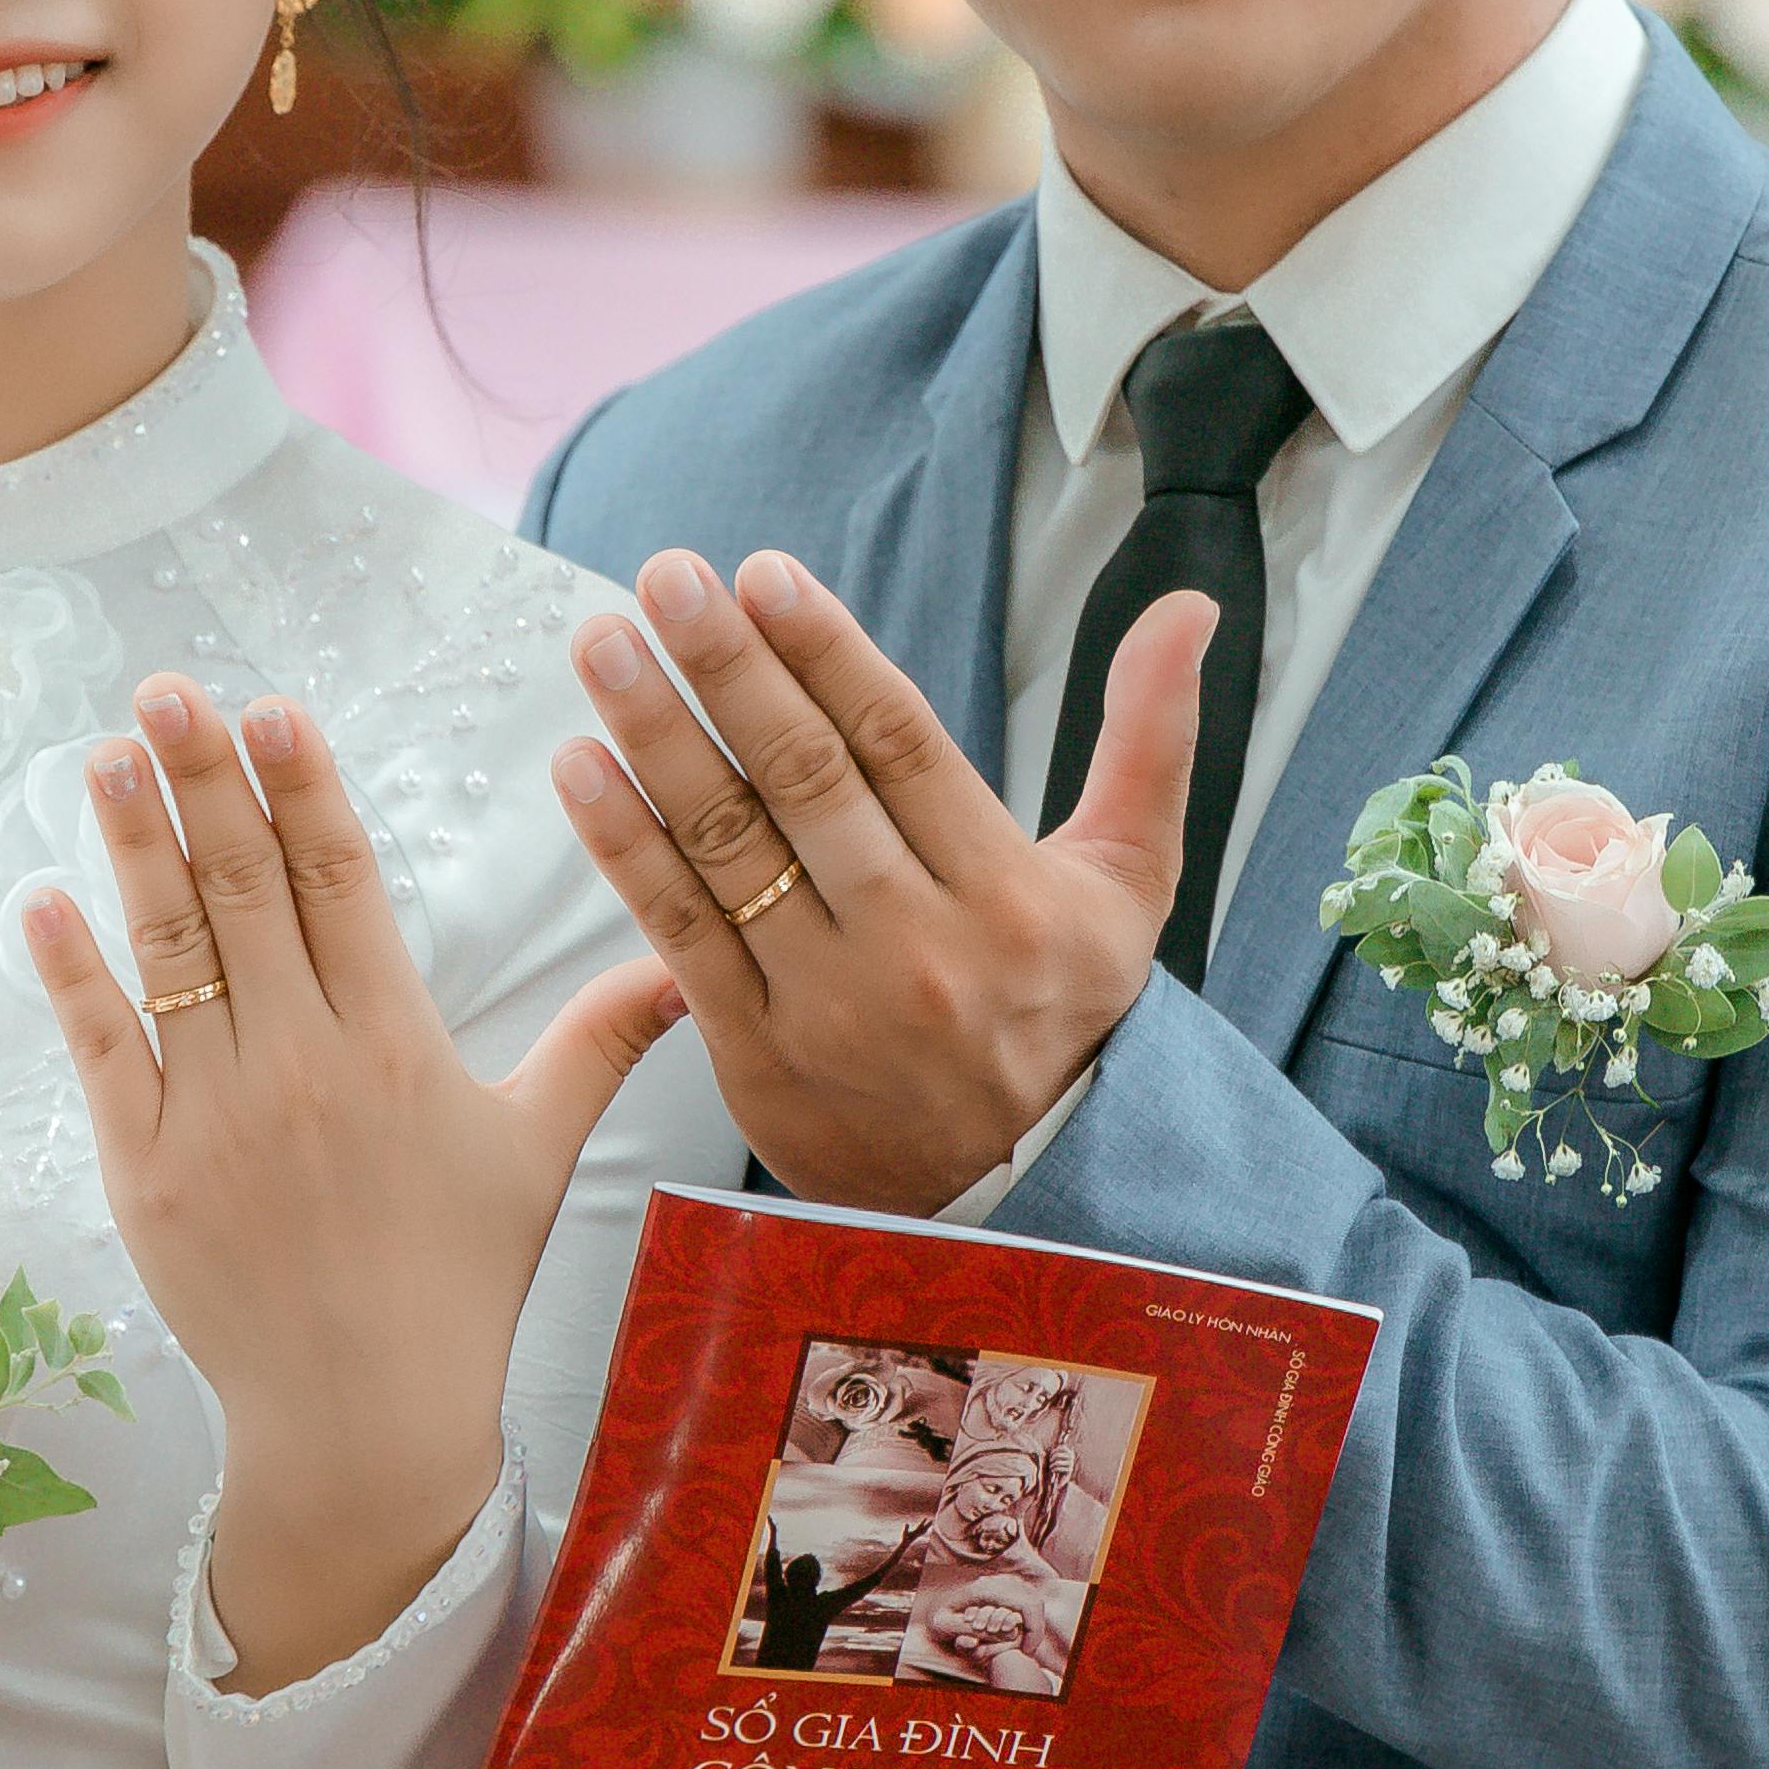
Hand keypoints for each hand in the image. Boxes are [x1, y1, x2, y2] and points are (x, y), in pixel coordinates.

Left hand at [25, 671, 686, 1690]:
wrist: (367, 1419)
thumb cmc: (461, 1281)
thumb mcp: (540, 1152)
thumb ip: (600, 1042)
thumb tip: (678, 966)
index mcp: (396, 1047)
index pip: (343, 886)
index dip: (304, 791)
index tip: (272, 710)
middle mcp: (304, 1066)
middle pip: (248, 892)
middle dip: (206, 782)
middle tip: (169, 689)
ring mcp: (217, 1118)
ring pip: (171, 953)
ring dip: (134, 847)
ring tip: (108, 754)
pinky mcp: (148, 1173)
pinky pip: (104, 1053)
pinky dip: (75, 976)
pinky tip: (47, 899)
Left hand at [555, 550, 1218, 1216]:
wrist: (1018, 1194)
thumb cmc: (1063, 1009)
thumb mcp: (1131, 882)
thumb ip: (1151, 738)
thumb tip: (1188, 611)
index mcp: (1007, 894)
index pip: (902, 746)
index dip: (828, 653)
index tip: (762, 574)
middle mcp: (916, 947)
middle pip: (807, 782)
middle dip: (728, 669)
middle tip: (666, 577)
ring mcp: (827, 1004)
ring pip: (732, 849)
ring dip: (655, 737)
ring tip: (604, 645)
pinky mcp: (755, 1053)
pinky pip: (680, 932)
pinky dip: (624, 846)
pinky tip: (580, 765)